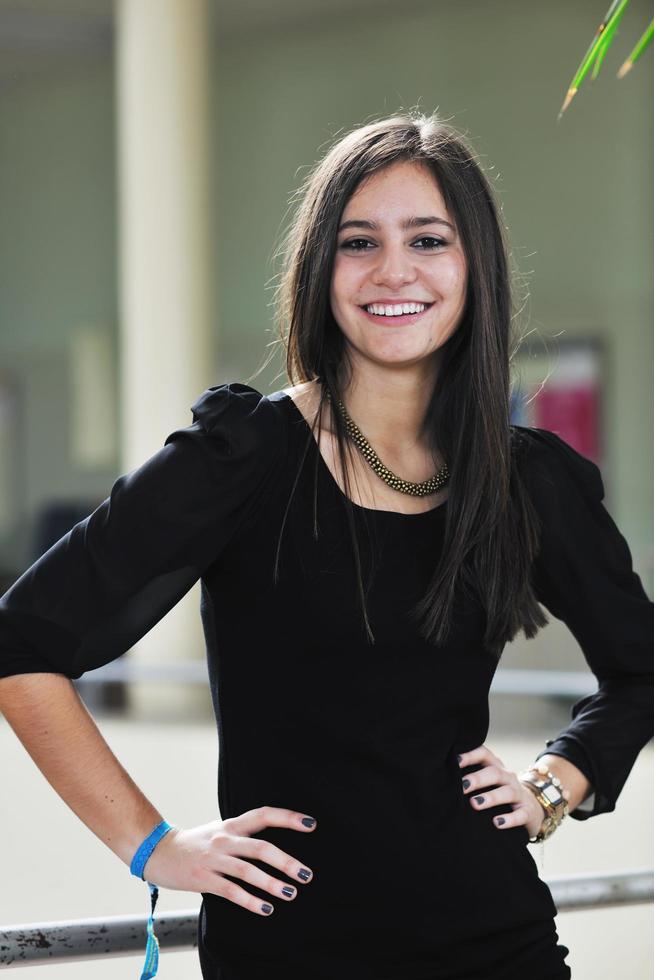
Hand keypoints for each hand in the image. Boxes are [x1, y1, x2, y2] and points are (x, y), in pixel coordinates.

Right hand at [141, 806, 316, 915]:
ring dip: (272, 883)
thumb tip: (273, 845)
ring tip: (291, 893)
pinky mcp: (203, 879)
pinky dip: (250, 901)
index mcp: (231, 825)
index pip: (264, 815)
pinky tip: (266, 908)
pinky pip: (231, 891)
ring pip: (248, 871)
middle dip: (286, 861)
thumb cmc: (195, 844)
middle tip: (306, 874)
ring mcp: (214, 859)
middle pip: (261, 847)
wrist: (158, 851)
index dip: (288, 817)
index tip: (311, 824)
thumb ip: (243, 835)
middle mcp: (225, 839)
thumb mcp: (219, 831)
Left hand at [458, 744, 545, 838]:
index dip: (470, 755)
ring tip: (475, 803)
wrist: (531, 809)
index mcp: (496, 767)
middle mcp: (508, 777)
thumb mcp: (488, 782)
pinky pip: (521, 814)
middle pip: (495, 773)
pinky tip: (497, 823)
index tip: (455, 761)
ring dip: (491, 797)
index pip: (484, 754)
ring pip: (508, 792)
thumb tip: (442, 778)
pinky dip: (509, 819)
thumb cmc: (499, 793)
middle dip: (478, 779)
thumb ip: (471, 777)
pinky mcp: (527, 812)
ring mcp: (520, 794)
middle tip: (463, 787)